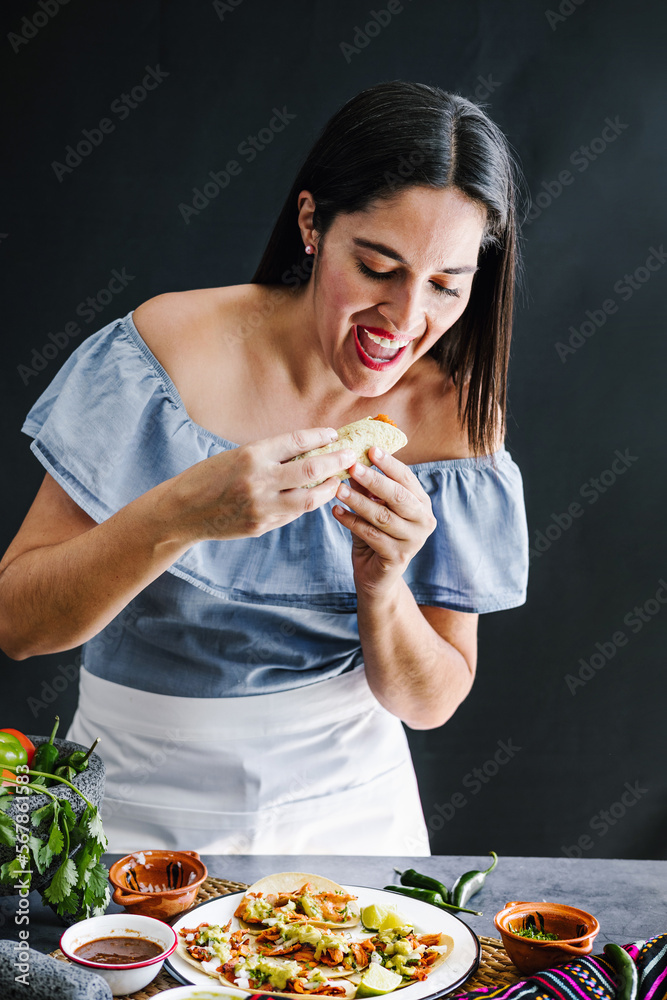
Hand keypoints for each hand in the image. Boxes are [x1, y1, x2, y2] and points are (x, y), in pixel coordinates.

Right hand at [173, 427, 355, 542]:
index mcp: (252, 455)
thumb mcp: (236, 456)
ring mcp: (261, 506)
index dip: (320, 437)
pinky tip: (315, 497)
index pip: (297, 441)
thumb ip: (269, 456)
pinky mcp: (261, 526)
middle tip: (351, 455)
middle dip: (336, 461)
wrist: (182, 512)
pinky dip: (306, 504)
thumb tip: (308, 451)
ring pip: (309, 499)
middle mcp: (259, 480)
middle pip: (311, 469)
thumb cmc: (208, 477)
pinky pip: (292, 513)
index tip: (334, 435)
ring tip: (338, 481)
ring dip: (328, 489)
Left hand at [332, 446, 436, 597]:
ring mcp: (413, 540)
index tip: (371, 449)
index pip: (407, 478)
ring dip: (357, 500)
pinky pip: (371, 534)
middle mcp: (423, 520)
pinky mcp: (397, 557)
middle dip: (373, 480)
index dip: (389, 463)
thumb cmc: (376, 536)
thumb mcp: (373, 508)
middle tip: (352, 466)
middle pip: (397, 495)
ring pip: (382, 515)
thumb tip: (351, 460)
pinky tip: (336, 511)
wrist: (377, 576)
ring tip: (337, 489)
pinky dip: (351, 521)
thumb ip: (367, 489)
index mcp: (421, 503)